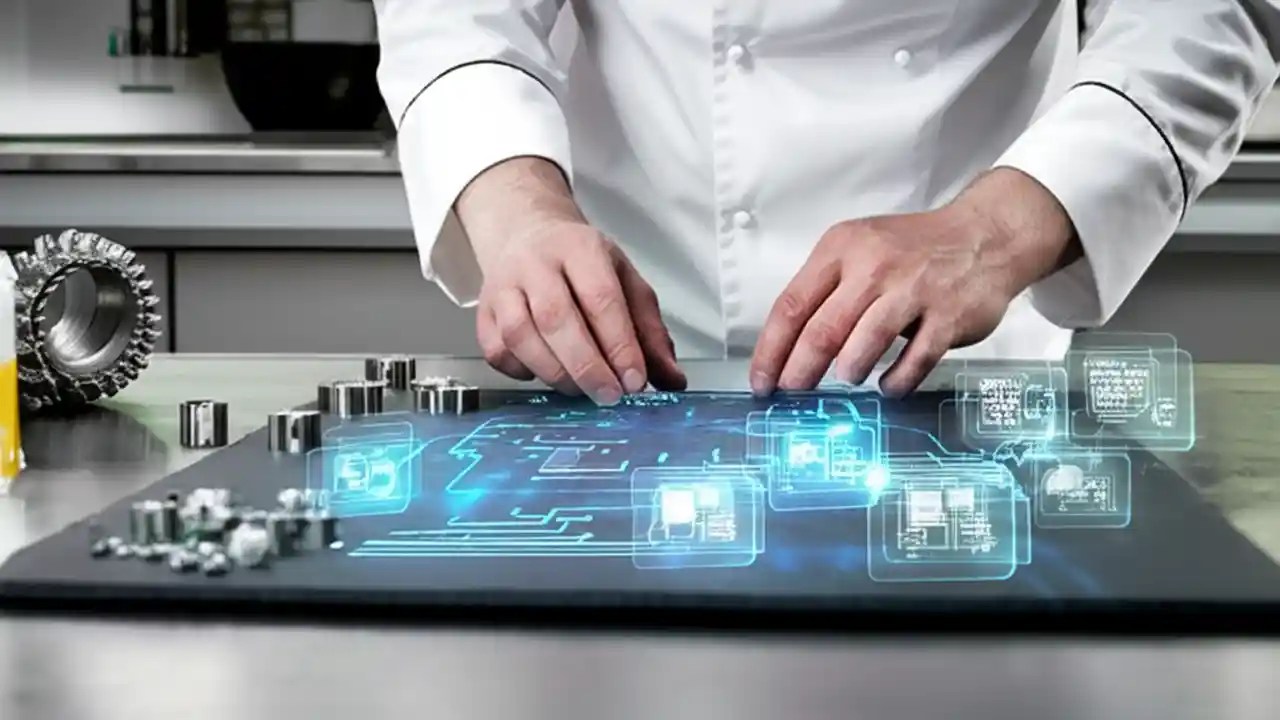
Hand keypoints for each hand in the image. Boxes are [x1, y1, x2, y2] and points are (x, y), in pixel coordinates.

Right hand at [475, 219, 686, 403]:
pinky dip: (523, 372)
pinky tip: (546, 373)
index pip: (601, 298)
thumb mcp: (625, 282)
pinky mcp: (482, 312)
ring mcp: (502, 286)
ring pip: (520, 336)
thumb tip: (672, 380)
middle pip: (556, 318)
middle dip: (587, 366)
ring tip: (581, 389)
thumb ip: (650, 332)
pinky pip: (497, 351)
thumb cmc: (581, 264)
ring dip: (555, 372)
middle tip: (609, 395)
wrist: (526, 234)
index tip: (634, 380)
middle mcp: (535, 263)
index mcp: (580, 248)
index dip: (619, 344)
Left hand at [749, 168, 1076, 397]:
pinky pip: (913, 361)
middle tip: (794, 392)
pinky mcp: (947, 317)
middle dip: (800, 372)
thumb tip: (787, 348)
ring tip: (848, 377)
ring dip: (849, 371)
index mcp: (842, 249)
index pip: (791, 306)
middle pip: (821, 332)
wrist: (985, 235)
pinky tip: (889, 383)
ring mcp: (912, 291)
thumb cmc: (915, 249)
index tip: (762, 380)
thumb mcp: (860, 249)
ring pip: (862, 346)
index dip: (770, 351)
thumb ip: (826, 290)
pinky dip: (895, 381)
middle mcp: (874, 267)